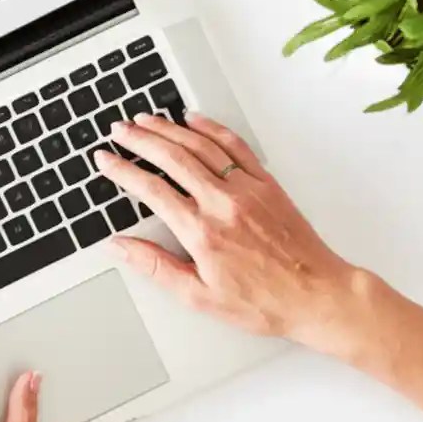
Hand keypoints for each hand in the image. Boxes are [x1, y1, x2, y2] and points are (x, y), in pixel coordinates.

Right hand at [94, 113, 367, 356]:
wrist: (317, 295)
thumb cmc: (262, 301)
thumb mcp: (199, 296)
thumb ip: (155, 266)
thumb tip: (120, 247)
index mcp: (201, 232)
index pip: (151, 189)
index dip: (122, 170)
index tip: (105, 160)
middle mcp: (222, 203)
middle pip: (172, 157)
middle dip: (140, 139)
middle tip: (119, 130)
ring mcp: (246, 189)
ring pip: (200, 146)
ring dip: (168, 128)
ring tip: (146, 121)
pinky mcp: (266, 183)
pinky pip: (233, 146)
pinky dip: (211, 128)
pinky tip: (193, 120)